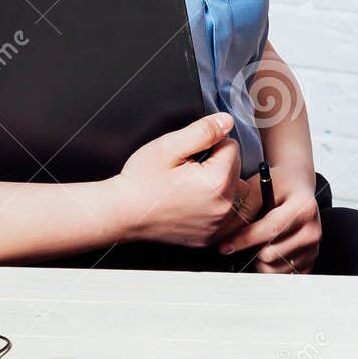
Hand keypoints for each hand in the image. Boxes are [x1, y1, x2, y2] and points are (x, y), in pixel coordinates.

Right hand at [109, 112, 246, 247]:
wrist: (121, 213)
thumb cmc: (140, 181)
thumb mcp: (168, 146)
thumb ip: (203, 131)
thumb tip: (227, 121)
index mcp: (216, 182)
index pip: (232, 147)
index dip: (210, 143)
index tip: (191, 153)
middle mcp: (223, 207)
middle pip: (236, 169)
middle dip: (217, 162)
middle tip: (188, 168)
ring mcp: (217, 226)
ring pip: (236, 191)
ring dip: (222, 183)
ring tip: (194, 184)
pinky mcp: (210, 237)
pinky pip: (228, 216)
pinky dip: (219, 206)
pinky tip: (198, 202)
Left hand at [214, 172, 320, 273]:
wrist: (299, 186)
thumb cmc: (279, 185)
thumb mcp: (260, 187)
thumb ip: (244, 209)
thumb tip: (224, 234)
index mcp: (304, 209)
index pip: (270, 231)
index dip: (243, 240)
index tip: (224, 246)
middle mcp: (313, 231)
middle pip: (270, 255)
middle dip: (250, 248)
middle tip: (245, 236)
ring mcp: (313, 249)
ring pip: (273, 269)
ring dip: (258, 259)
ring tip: (259, 241)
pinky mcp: (309, 262)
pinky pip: (281, 275)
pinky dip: (269, 266)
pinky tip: (268, 249)